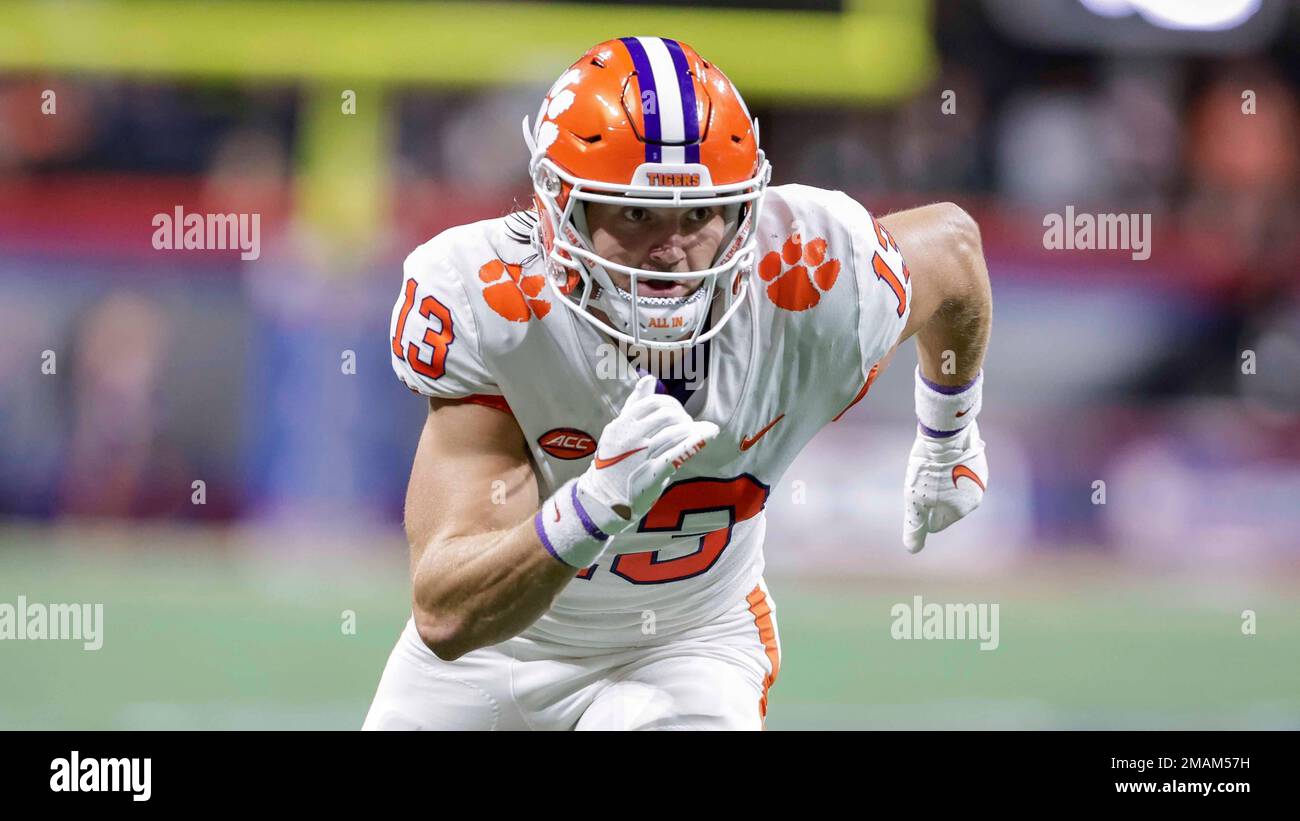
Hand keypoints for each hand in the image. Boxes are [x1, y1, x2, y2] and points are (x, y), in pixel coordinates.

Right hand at [576, 375, 718, 533]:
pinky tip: (710, 433)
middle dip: (683, 418)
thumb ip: (634, 404)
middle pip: (667, 416)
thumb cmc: (612, 462)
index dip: (671, 405)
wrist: (601, 499)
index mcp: (622, 424)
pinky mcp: (652, 474)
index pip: (654, 403)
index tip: (678, 413)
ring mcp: (641, 456)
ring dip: (692, 429)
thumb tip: (649, 378)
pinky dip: (697, 440)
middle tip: (688, 425)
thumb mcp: (617, 430)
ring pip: (674, 432)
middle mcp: (631, 437)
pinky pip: (678, 453)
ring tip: (699, 432)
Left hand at [902, 420, 986, 553]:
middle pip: (946, 505)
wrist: (945, 434)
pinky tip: (942, 457)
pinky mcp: (979, 460)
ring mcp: (980, 477)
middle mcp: (976, 497)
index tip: (918, 492)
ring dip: (942, 481)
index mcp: (961, 510)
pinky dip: (950, 467)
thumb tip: (912, 549)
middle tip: (924, 477)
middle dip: (933, 496)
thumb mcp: (914, 500)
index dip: (922, 511)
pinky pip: (960, 470)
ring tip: (933, 466)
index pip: (936, 523)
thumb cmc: (927, 469)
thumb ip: (915, 526)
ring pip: (954, 487)